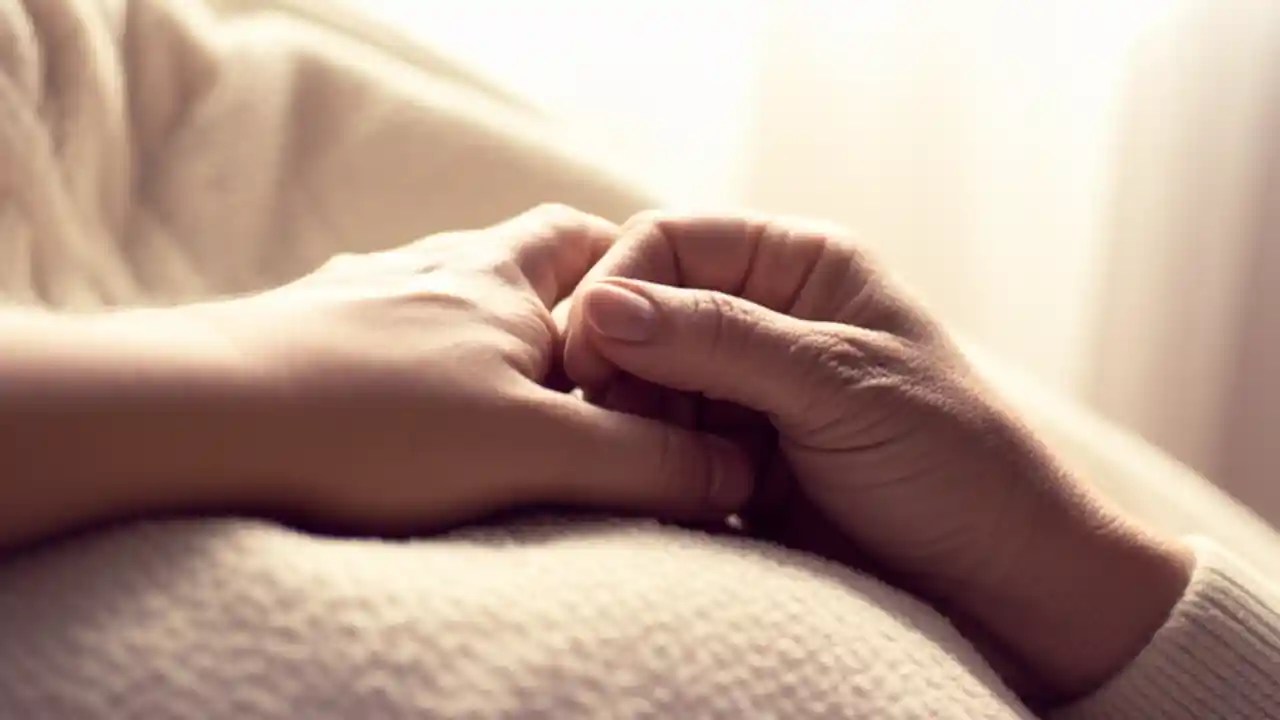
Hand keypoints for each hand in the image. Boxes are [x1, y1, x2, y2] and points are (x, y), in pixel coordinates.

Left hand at [194, 205, 752, 533]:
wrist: (195, 419)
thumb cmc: (374, 424)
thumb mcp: (539, 451)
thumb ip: (647, 463)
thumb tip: (738, 475)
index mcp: (499, 276)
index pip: (589, 239)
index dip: (635, 270)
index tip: (665, 317)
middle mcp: (431, 268)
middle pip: (517, 264)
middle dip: (564, 309)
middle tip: (595, 374)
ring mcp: (361, 297)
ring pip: (446, 301)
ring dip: (483, 340)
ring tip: (505, 404)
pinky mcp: (302, 336)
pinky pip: (382, 338)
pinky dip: (413, 368)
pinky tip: (405, 417)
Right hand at [563, 213, 1192, 701]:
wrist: (1001, 586)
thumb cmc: (954, 466)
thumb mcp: (839, 385)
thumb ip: (720, 339)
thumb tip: (601, 305)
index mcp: (801, 266)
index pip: (670, 241)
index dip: (618, 287)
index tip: (586, 353)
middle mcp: (766, 318)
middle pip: (642, 312)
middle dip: (616, 362)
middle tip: (609, 420)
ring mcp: (745, 393)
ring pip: (639, 383)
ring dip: (631, 421)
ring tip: (655, 468)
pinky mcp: (732, 460)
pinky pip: (658, 445)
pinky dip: (647, 465)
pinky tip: (667, 494)